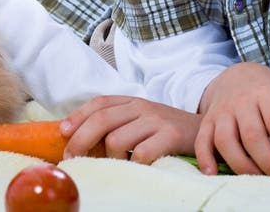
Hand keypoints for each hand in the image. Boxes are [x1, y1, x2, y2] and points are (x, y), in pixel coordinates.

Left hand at [60, 95, 200, 164]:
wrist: (207, 130)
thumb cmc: (166, 131)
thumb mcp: (141, 120)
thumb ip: (117, 123)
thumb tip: (78, 137)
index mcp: (132, 101)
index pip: (99, 103)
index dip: (78, 116)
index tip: (62, 132)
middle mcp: (142, 107)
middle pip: (102, 120)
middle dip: (81, 139)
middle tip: (73, 157)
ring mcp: (156, 120)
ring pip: (117, 139)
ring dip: (109, 157)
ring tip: (113, 165)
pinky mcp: (170, 136)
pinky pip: (141, 153)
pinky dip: (132, 164)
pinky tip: (134, 168)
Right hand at [195, 62, 269, 175]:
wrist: (237, 74)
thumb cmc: (269, 90)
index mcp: (266, 93)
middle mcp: (241, 101)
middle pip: (252, 135)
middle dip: (268, 161)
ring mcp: (222, 111)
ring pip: (226, 140)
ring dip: (241, 164)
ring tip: (258, 179)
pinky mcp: (207, 120)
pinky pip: (202, 139)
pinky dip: (204, 157)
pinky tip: (212, 173)